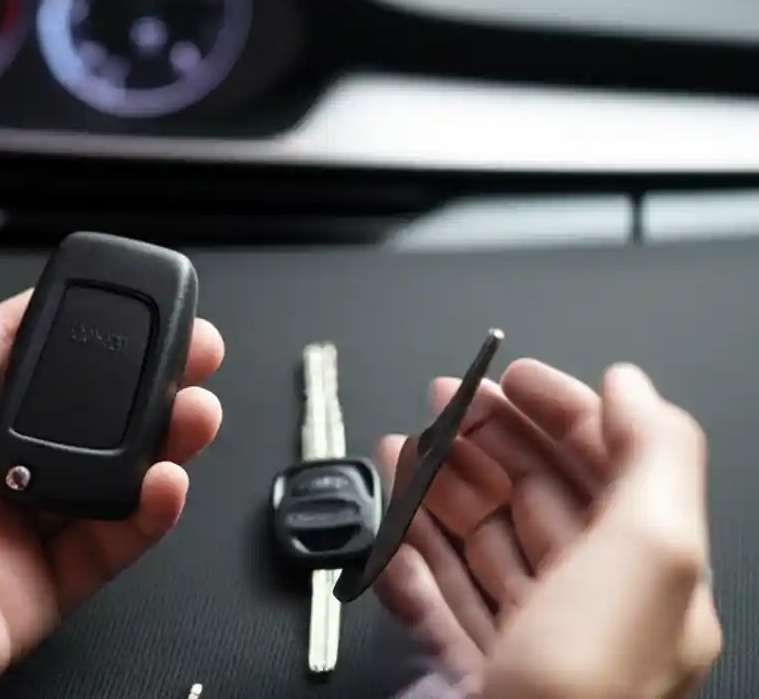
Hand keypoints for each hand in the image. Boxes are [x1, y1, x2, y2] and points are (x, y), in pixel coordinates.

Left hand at [0, 253, 224, 698]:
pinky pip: (109, 543)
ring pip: (105, 469)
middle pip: (75, 406)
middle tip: (187, 349)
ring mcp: (8, 527)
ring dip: (158, 436)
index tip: (113, 299)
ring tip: (195, 408)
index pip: (8, 349)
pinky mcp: (35, 587)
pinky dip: (148, 513)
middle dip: (135, 375)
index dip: (64, 321)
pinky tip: (166, 480)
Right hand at [374, 360, 720, 697]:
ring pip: (482, 544)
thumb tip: (632, 386)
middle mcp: (590, 613)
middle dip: (488, 440)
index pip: (610, 469)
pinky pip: (435, 599)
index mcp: (649, 582)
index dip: (562, 411)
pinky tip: (390, 519)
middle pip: (538, 501)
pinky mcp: (466, 677)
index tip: (508, 377)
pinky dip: (408, 551)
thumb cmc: (578, 696)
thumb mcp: (649, 553)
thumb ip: (653, 455)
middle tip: (444, 402)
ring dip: (439, 486)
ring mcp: (524, 647)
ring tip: (404, 446)